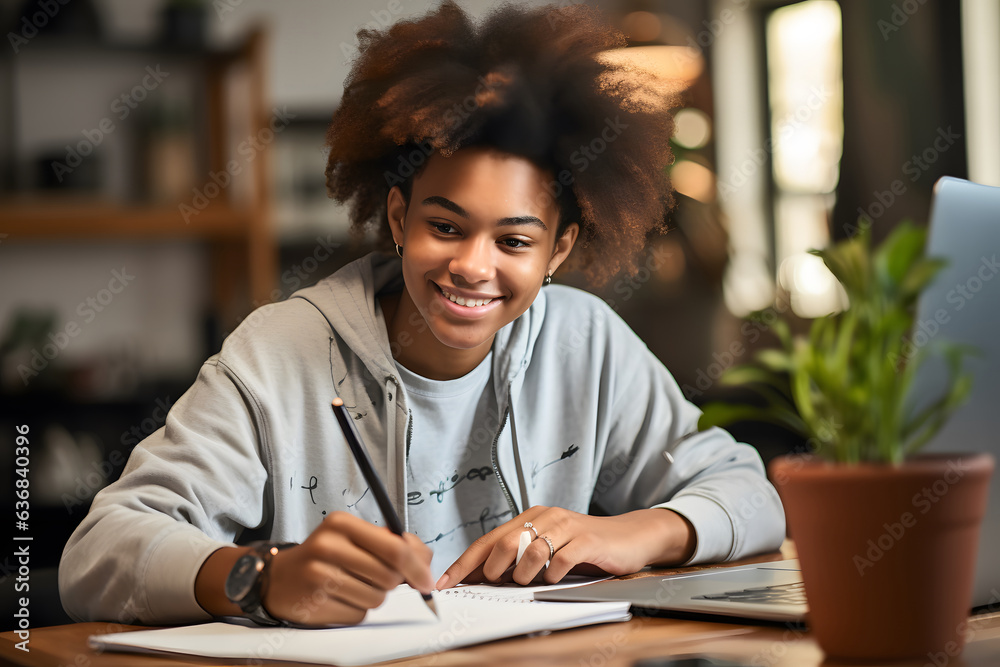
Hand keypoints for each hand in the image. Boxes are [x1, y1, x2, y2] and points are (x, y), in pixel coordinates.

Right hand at [262, 512, 432, 625]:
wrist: (280, 577)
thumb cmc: (326, 555)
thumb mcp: (355, 537)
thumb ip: (392, 544)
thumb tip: (426, 564)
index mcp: (342, 523)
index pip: (394, 547)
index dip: (418, 568)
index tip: (426, 581)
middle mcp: (328, 546)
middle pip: (389, 576)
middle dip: (392, 583)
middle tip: (377, 578)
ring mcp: (318, 576)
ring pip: (376, 599)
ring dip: (373, 597)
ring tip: (352, 585)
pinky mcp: (315, 604)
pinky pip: (358, 616)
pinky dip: (356, 610)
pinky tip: (339, 598)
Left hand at [436, 507, 694, 588]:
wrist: (630, 537)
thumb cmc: (586, 545)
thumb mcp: (549, 546)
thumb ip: (519, 555)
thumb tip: (484, 576)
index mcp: (531, 518)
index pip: (488, 539)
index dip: (466, 562)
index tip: (447, 581)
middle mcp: (545, 518)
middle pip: (505, 542)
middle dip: (492, 569)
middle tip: (494, 584)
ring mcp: (566, 527)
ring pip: (530, 551)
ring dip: (523, 574)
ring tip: (528, 582)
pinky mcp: (586, 541)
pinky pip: (560, 559)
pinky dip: (552, 574)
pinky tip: (554, 578)